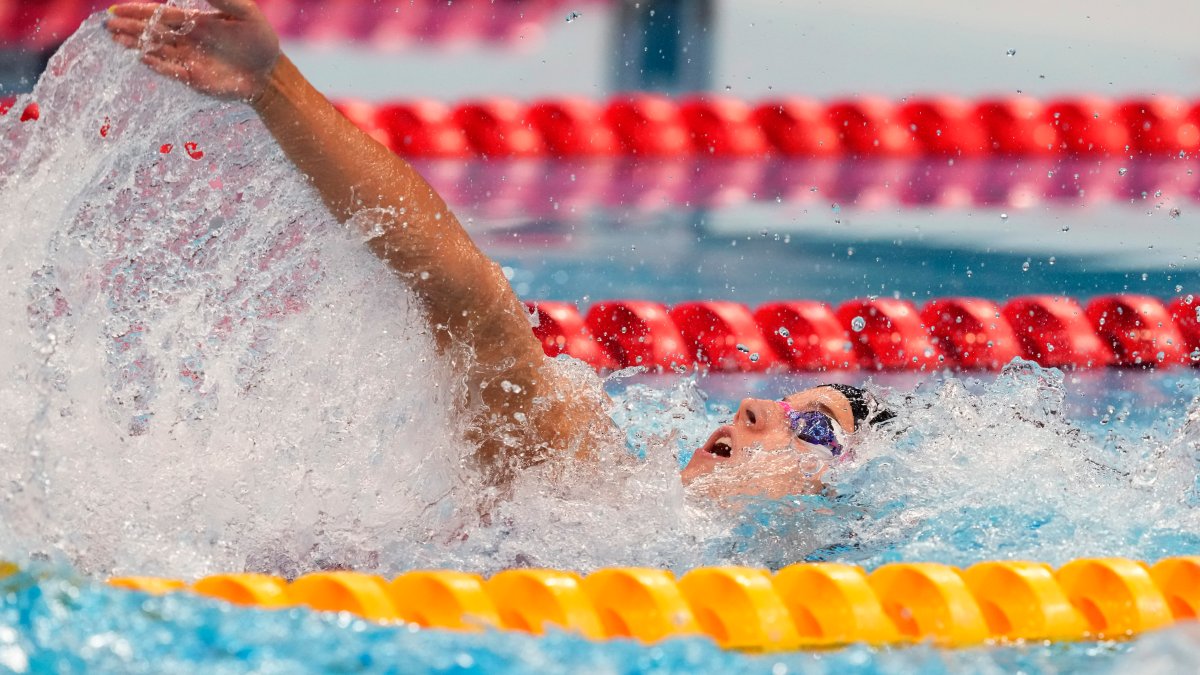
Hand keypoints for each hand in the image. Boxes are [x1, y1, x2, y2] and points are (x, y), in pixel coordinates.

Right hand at [105, 0, 279, 102]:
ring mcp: (189, 60)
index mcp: (195, 22)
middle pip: (152, 32)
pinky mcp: (194, 79)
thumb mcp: (246, 14)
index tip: (116, 9)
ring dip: (136, 45)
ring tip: (115, 39)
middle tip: (107, 24)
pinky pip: (171, 71)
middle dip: (129, 28)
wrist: (271, 72)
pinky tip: (143, 57)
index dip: (138, 12)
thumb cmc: (260, 40)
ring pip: (156, 50)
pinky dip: (158, 65)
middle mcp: (187, 40)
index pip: (161, 15)